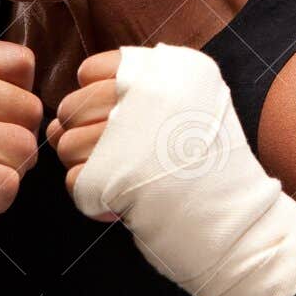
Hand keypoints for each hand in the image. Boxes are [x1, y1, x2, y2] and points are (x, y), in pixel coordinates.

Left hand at [49, 44, 295, 295]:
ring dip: (87, 171)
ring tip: (125, 183)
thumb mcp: (184, 115)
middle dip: (84, 139)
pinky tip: (125, 203)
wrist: (243, 228)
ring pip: (67, 145)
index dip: (96, 103)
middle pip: (73, 107)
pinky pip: (72, 181)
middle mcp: (154, 89)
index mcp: (175, 68)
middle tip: (122, 162)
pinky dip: (92, 200)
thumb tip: (52, 124)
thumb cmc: (207, 173)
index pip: (93, 69)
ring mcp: (134, 130)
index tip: (124, 128)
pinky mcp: (117, 172)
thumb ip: (118, 107)